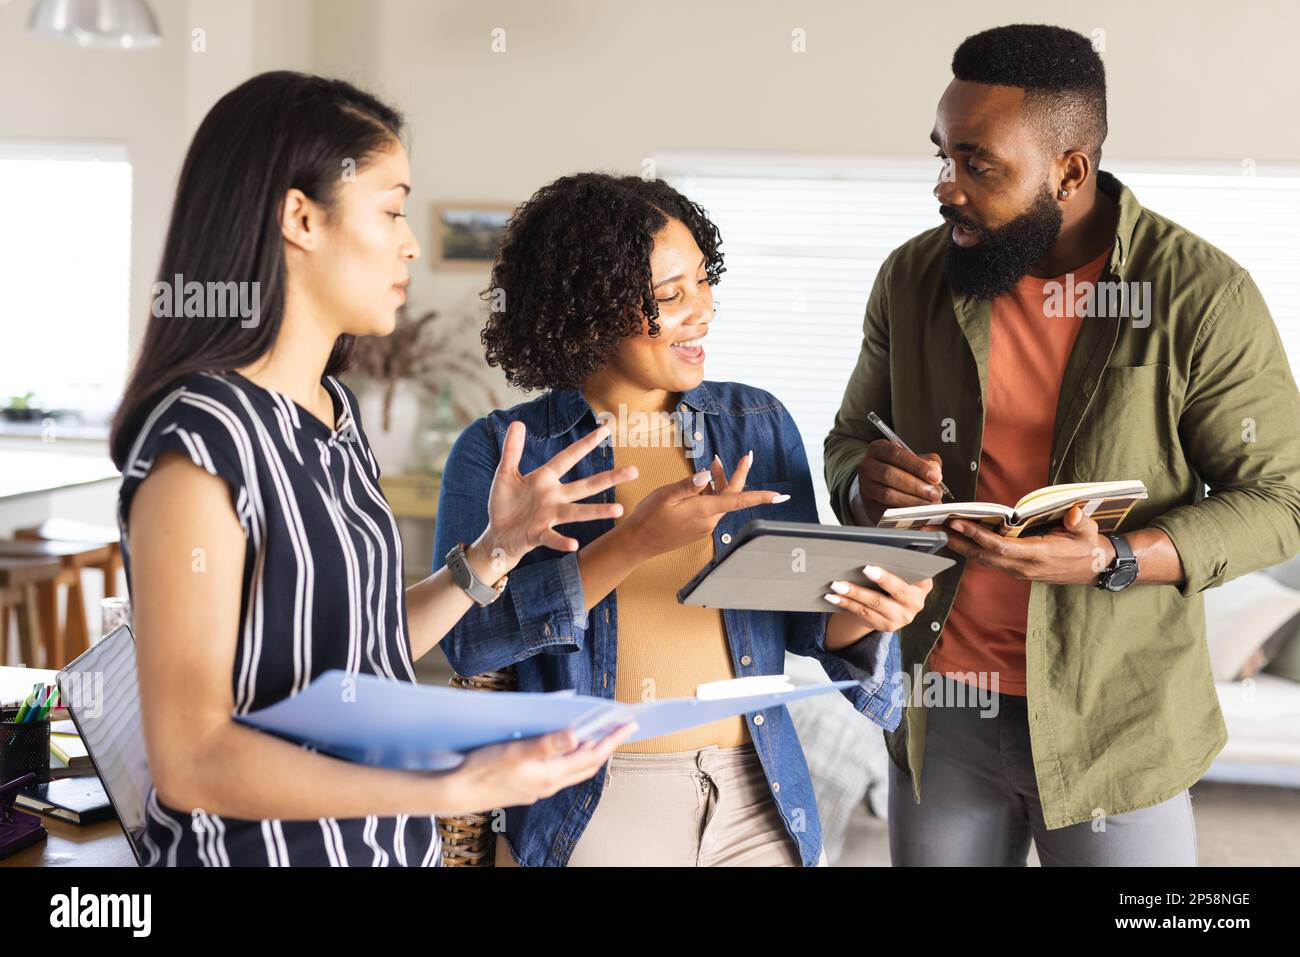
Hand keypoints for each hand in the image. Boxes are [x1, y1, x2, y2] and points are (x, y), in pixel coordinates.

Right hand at [437, 722, 637, 815]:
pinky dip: (570, 757)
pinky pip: (559, 770)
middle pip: (588, 765)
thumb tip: (576, 736)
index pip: (592, 757)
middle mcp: (549, 784)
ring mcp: (539, 787)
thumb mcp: (516, 751)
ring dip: (589, 753)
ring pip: (574, 770)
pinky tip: (564, 746)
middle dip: (607, 746)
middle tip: (621, 728)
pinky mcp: (529, 785)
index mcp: (550, 775)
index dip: (612, 740)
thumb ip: (547, 744)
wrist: (458, 792)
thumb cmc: (483, 769)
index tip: (628, 726)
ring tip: (598, 735)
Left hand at [482, 421, 636, 568]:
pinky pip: (552, 537)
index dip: (586, 444)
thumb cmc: (504, 504)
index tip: (605, 430)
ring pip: (576, 512)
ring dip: (597, 511)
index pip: (568, 458)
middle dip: (610, 478)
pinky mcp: (538, 534)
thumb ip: (512, 451)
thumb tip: (517, 423)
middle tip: (634, 471)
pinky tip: (574, 544)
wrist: (497, 535)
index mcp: (545, 479)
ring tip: (618, 510)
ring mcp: (548, 516)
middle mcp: (553, 497)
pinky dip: (562, 541)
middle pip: (585, 485)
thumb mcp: (505, 474)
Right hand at [619, 451, 787, 559]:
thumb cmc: (648, 518)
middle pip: (732, 495)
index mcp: (703, 510)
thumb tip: (706, 475)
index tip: (780, 496)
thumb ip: (688, 485)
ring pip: (721, 500)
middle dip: (738, 474)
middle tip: (747, 456)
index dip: (761, 497)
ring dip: (719, 481)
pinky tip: (700, 484)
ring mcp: (704, 525)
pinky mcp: (698, 527)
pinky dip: (710, 492)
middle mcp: (708, 520)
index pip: (738, 501)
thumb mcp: (665, 495)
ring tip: (714, 462)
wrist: (637, 543)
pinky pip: (711, 507)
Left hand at [822, 564, 932, 644]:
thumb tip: (871, 548)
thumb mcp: (901, 572)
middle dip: (878, 580)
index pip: (912, 576)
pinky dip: (846, 603)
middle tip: (861, 571)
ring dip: (853, 593)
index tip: (870, 566)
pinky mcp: (887, 626)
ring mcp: (902, 617)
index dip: (891, 573)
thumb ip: (894, 562)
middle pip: (894, 591)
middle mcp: (916, 603)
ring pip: (874, 604)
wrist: (891, 609)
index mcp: (923, 584)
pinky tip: (833, 597)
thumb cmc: (894, 582)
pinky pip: (863, 613)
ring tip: (836, 584)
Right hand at [856, 440, 944, 523]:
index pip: (896, 454)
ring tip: (929, 504)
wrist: (880, 483)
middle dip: (916, 486)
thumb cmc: (900, 469)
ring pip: (886, 494)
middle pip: (889, 474)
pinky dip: (902, 513)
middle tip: (935, 494)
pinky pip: (884, 511)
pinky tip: (917, 514)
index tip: (935, 477)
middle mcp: (867, 467)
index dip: (917, 466)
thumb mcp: (914, 459)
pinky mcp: (868, 505)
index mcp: (878, 449)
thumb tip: (935, 470)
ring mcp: (865, 487)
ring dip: (911, 501)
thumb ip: (928, 461)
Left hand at [938, 505, 1115, 584]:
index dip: (976, 535)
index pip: (999, 546)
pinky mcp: (1015, 568)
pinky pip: (988, 559)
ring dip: (958, 545)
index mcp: (1037, 555)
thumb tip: (1073, 514)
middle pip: (981, 554)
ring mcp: (1017, 570)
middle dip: (955, 541)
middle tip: (930, 527)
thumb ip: (1079, 522)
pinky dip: (970, 547)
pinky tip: (955, 536)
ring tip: (935, 530)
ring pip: (981, 558)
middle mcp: (1022, 566)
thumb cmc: (1088, 545)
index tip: (955, 523)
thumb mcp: (1088, 531)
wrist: (1093, 568)